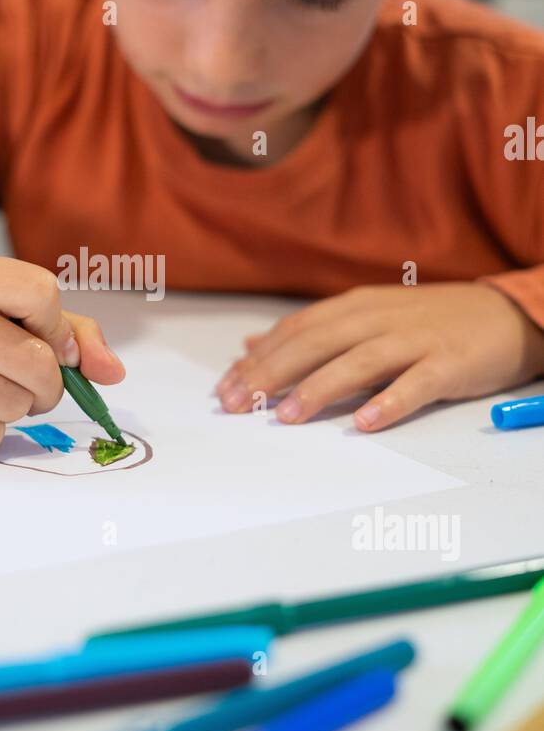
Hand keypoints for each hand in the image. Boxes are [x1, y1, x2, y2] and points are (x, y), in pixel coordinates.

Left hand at [215, 283, 543, 431]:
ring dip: (320, 388)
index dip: (258, 360)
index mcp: (354, 307)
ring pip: (359, 362)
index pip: (295, 331)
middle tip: (238, 406)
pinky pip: (417, 384)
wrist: (506, 314)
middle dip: (272, 374)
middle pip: (316, 343)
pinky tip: (366, 423)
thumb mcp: (365, 317)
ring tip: (287, 417)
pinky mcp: (449, 363)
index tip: (224, 390)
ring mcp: (415, 340)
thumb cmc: (427, 322)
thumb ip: (309, 333)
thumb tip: (250, 346)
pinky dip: (391, 401)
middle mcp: (379, 318)